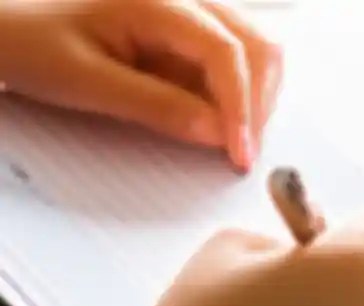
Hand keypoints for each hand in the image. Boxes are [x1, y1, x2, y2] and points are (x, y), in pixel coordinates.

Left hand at [0, 0, 281, 169]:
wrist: (2, 24)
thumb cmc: (28, 41)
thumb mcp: (84, 81)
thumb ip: (155, 106)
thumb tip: (217, 133)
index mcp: (157, 0)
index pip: (226, 51)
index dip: (241, 107)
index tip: (240, 153)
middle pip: (258, 45)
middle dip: (259, 102)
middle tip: (242, 151)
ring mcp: (188, 9)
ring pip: (255, 50)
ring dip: (254, 97)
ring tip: (231, 138)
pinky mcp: (185, 28)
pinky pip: (231, 57)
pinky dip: (236, 91)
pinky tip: (215, 118)